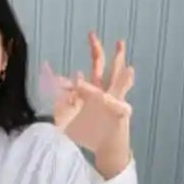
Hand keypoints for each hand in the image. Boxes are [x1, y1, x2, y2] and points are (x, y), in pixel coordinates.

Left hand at [53, 32, 134, 177]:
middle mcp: (102, 92)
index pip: (78, 81)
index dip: (66, 82)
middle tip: (90, 34)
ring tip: (120, 44)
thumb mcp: (68, 122)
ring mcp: (113, 98)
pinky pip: (122, 95)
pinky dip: (127, 81)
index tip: (56, 83)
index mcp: (90, 94)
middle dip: (96, 51)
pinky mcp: (121, 108)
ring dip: (118, 60)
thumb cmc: (89, 135)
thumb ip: (60, 106)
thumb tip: (53, 90)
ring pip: (116, 76)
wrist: (107, 149)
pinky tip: (130, 70)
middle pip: (99, 67)